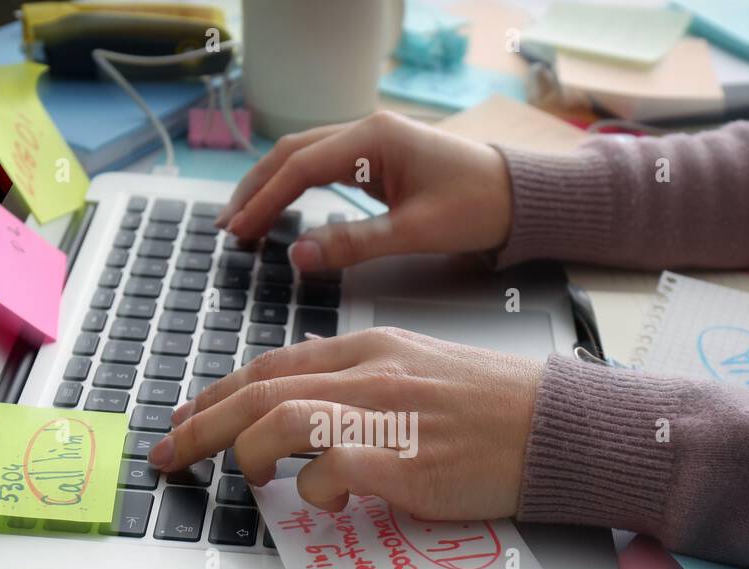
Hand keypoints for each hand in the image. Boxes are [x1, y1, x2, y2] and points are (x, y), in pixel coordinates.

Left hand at [150, 328, 543, 517]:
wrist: (551, 426)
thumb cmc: (492, 404)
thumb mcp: (418, 365)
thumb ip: (360, 374)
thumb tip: (307, 385)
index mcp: (369, 348)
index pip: (272, 364)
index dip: (219, 392)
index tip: (189, 415)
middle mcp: (366, 374)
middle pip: (257, 390)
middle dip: (199, 424)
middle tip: (166, 454)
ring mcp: (380, 416)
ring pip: (278, 419)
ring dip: (246, 452)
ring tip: (248, 478)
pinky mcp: (398, 462)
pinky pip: (325, 473)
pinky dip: (312, 492)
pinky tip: (328, 503)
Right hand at [215, 111, 512, 271]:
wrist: (520, 197)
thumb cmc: (478, 207)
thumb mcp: (414, 232)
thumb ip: (353, 244)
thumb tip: (299, 256)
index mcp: (375, 139)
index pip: (300, 166)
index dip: (263, 199)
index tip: (238, 229)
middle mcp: (368, 132)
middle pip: (292, 154)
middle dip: (256, 189)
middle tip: (228, 227)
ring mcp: (372, 143)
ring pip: (304, 158)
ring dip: (271, 187)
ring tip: (244, 221)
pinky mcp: (378, 159)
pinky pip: (324, 168)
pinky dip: (296, 188)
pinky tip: (281, 210)